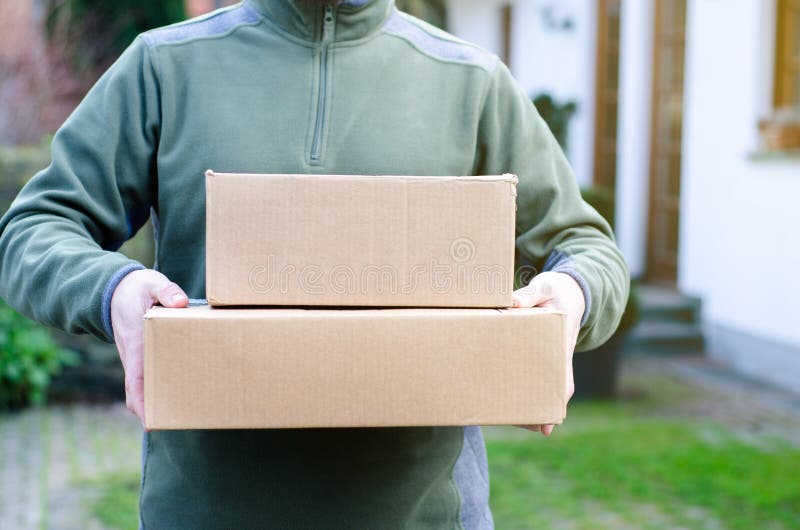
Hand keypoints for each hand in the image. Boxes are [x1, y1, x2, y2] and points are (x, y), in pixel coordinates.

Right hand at [110, 269, 187, 425]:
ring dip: (155, 400)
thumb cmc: (136, 288)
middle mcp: (133, 355)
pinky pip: (148, 375)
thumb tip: (179, 302)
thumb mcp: (151, 283)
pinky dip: (158, 387)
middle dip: (151, 409)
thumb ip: (167, 290)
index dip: (141, 401)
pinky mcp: (142, 354)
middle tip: (174, 422)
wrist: (116, 289)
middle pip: (138, 390)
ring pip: (142, 385)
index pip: (136, 378)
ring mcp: (136, 357)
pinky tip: (178, 390)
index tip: (150, 421)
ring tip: (180, 412)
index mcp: (135, 341)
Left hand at [511, 271, 583, 435]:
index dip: (558, 398)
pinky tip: (510, 396)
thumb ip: (528, 295)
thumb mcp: (544, 286)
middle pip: (555, 388)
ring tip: (520, 421)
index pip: (563, 375)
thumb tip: (513, 303)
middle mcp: (559, 352)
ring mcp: (552, 354)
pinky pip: (536, 372)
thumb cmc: (555, 289)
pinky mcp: (542, 352)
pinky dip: (528, 385)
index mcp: (562, 339)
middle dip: (545, 408)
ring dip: (535, 400)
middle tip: (536, 429)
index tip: (550, 420)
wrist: (571, 288)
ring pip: (545, 383)